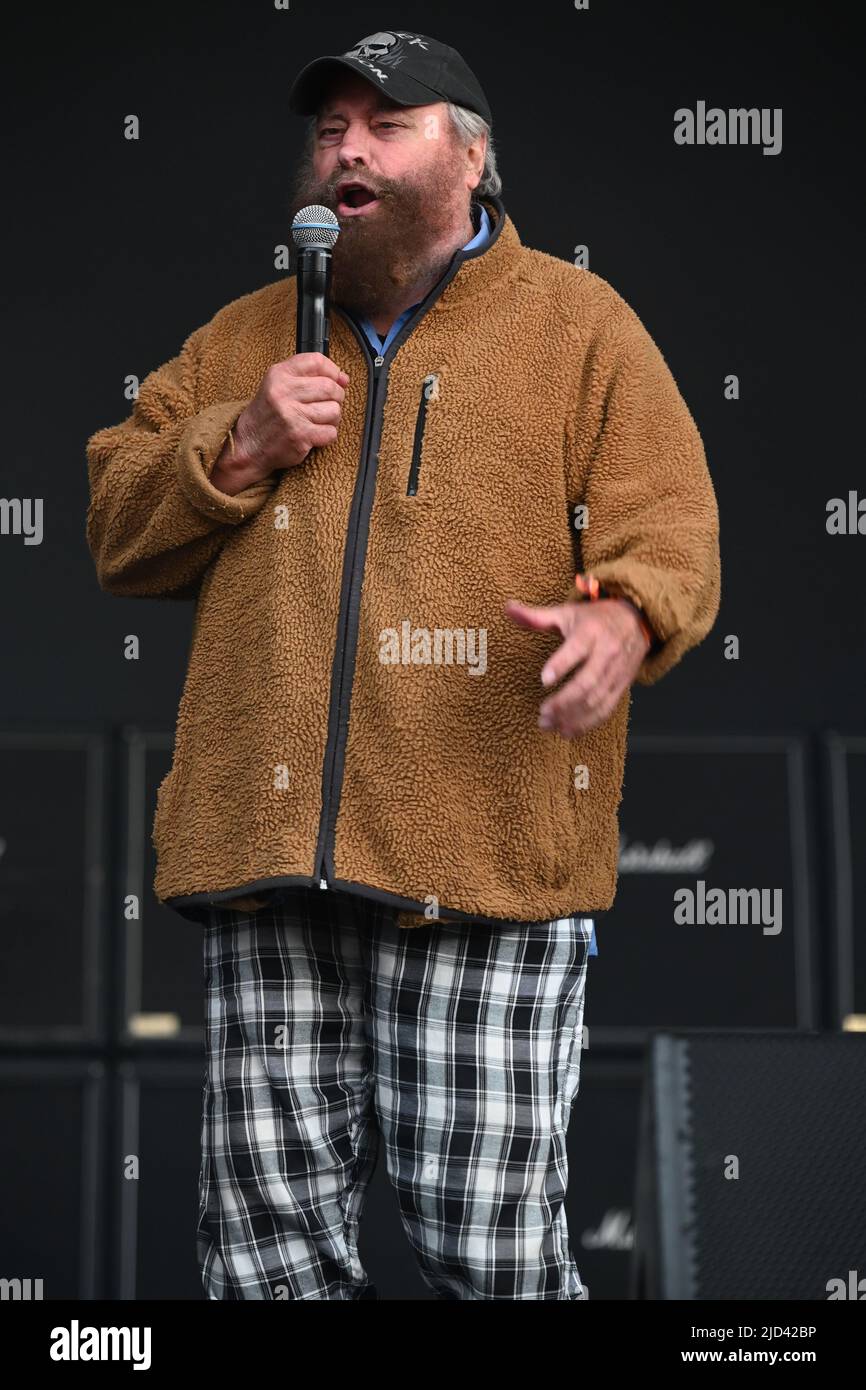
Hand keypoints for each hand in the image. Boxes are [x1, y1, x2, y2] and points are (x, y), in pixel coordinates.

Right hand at [211, 352, 349, 492]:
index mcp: (279, 374)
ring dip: (332, 418)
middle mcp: (284, 392)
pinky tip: (314, 434)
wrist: (248, 444)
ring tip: (318, 420)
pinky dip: (327, 435)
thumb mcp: (279, 385)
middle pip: (330, 387)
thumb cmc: (268, 415)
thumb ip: (309, 377)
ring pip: (334, 410)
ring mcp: (292, 414)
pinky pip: (331, 432)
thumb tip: (344, 379)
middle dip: (336, 397)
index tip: (336, 380)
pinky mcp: (300, 435)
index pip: (316, 361)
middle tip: (328, 404)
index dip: (333, 370)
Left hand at [503, 596, 649, 736]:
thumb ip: (536, 616)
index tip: (544, 680)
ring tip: (549, 725)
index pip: (576, 649)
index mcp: (591, 632)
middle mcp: (607, 653)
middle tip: (542, 713)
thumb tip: (508, 608)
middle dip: (564, 701)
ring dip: (572, 716)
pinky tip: (568, 731)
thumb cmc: (595, 618)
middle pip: (587, 682)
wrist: (637, 621)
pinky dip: (588, 723)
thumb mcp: (567, 612)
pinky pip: (606, 708)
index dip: (561, 665)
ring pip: (596, 699)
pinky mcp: (622, 686)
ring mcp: (616, 672)